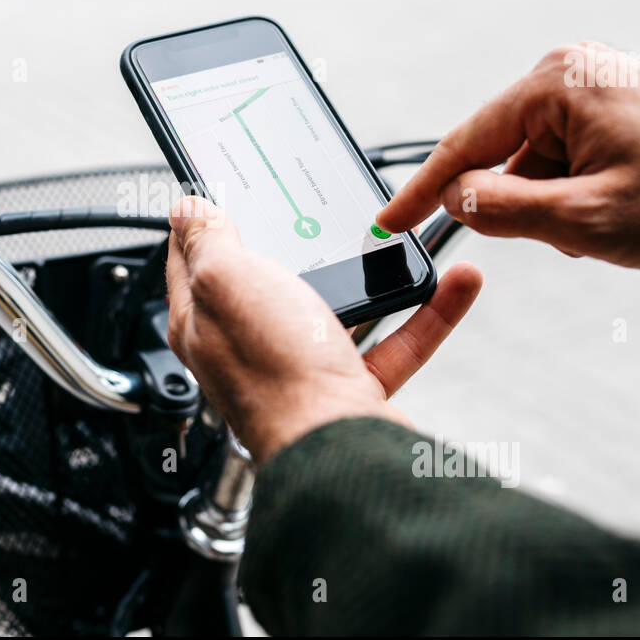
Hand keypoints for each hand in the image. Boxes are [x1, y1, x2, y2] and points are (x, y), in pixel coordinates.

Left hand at [165, 197, 481, 464]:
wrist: (338, 450)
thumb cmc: (276, 374)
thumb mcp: (227, 280)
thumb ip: (208, 242)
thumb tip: (186, 210)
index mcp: (203, 321)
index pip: (190, 260)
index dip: (201, 221)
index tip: (217, 189)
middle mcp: (247, 347)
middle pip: (265, 281)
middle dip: (294, 241)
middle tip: (314, 204)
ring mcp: (300, 368)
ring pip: (338, 307)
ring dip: (373, 271)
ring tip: (399, 235)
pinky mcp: (349, 390)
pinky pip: (394, 341)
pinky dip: (426, 312)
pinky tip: (453, 282)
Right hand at [376, 42, 639, 271]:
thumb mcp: (587, 218)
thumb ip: (504, 210)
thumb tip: (453, 200)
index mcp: (556, 83)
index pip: (463, 144)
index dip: (420, 193)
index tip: (385, 224)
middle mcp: (569, 72)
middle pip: (503, 157)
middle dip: (527, 206)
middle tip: (577, 232)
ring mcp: (593, 87)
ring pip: (537, 167)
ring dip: (560, 206)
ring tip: (618, 220)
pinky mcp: (612, 106)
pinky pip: (567, 160)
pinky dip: (580, 195)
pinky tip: (624, 209)